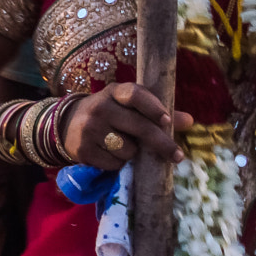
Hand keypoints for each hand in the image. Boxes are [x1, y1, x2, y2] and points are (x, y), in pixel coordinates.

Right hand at [62, 82, 189, 169]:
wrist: (66, 123)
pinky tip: (110, 154)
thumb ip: (158, 112)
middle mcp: (100, 107)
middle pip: (139, 127)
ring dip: (133, 154)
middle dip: (162, 143)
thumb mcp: (129, 107)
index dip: (153, 107)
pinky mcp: (83, 149)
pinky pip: (114, 163)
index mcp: (114, 92)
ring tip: (124, 147)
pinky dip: (118, 163)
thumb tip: (189, 121)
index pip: (135, 94)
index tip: (167, 121)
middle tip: (177, 156)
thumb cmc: (109, 114)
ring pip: (128, 150)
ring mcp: (89, 128)